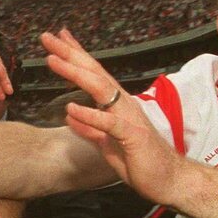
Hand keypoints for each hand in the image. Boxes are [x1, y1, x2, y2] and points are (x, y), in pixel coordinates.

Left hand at [41, 29, 184, 205]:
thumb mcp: (108, 145)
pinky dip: (89, 115)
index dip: (76, 56)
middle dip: (70, 54)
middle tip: (48, 37)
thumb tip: (70, 118)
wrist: (169, 180)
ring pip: (100, 89)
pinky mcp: (133, 135)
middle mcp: (124, 105)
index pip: (94, 75)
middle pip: (94, 73)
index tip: (59, 39)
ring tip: (53, 60)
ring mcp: (129, 118)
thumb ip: (91, 130)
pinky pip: (109, 123)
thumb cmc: (142, 162)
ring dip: (75, 73)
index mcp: (117, 106)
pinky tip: (71, 108)